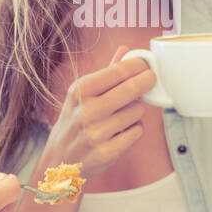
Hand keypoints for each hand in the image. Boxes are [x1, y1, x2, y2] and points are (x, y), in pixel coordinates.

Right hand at [43, 46, 155, 180]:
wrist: (60, 161)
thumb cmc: (74, 122)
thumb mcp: (81, 95)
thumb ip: (105, 74)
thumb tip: (124, 50)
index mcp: (80, 91)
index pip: (118, 71)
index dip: (138, 65)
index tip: (145, 64)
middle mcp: (87, 111)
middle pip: (132, 89)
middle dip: (147, 81)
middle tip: (151, 79)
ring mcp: (97, 133)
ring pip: (137, 111)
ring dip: (136, 111)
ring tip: (123, 115)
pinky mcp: (108, 152)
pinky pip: (137, 131)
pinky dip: (134, 129)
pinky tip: (121, 131)